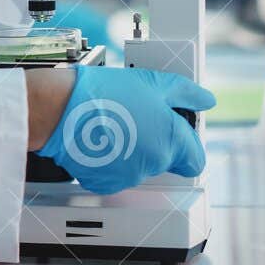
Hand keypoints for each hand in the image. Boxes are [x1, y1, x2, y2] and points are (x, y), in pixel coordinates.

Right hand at [35, 66, 215, 194]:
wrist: (59, 110)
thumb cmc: (102, 94)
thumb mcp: (151, 82)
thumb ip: (186, 93)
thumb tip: (205, 100)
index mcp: (172, 141)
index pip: (196, 159)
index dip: (186, 145)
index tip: (172, 131)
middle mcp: (155, 163)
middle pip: (166, 161)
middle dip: (155, 143)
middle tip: (135, 120)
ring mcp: (129, 176)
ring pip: (140, 168)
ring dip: (132, 152)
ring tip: (112, 126)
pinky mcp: (105, 183)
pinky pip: (116, 175)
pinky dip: (110, 162)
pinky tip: (100, 140)